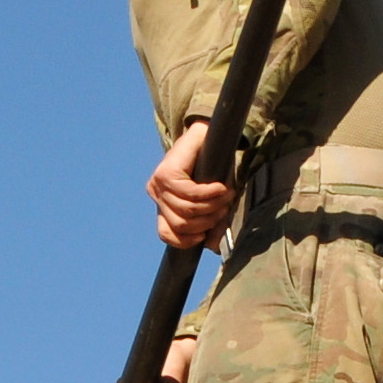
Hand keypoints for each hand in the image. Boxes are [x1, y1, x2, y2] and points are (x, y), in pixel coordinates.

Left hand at [147, 119, 232, 248]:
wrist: (208, 136)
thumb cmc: (211, 170)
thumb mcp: (210, 201)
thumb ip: (209, 222)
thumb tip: (211, 247)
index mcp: (162, 204)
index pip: (165, 234)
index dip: (186, 241)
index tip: (204, 236)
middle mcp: (156, 194)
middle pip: (181, 223)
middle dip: (207, 220)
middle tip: (225, 209)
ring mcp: (158, 183)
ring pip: (186, 210)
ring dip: (212, 206)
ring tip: (226, 197)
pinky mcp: (166, 172)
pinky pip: (190, 193)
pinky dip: (210, 194)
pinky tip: (221, 188)